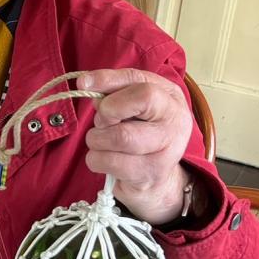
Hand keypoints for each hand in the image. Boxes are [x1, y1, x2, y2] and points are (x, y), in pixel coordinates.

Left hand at [77, 69, 193, 225]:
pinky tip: (104, 159)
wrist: (155, 179)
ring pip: (120, 136)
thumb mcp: (132, 106)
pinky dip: (96, 159)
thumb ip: (112, 91)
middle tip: (102, 123)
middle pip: (137, 104)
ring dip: (97, 138)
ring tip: (101, 142)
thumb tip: (85, 83)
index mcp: (170, 96)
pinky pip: (110, 161)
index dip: (108, 80)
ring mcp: (167, 149)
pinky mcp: (151, 173)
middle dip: (106, 112)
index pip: (138, 80)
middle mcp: (175, 120)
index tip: (83, 84)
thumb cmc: (139, 134)